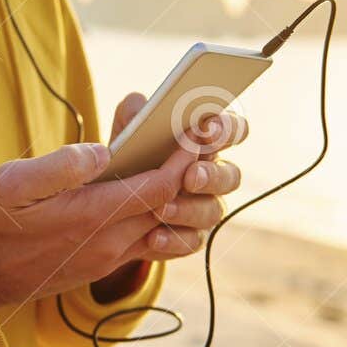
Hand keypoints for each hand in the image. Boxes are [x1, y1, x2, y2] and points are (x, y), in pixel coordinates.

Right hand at [0, 131, 202, 307]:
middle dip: (193, 171)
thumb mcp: (9, 184)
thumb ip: (59, 167)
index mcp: (89, 217)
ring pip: (166, 228)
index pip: (158, 187)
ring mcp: (108, 257)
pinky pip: (150, 242)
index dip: (183, 158)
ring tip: (189, 162)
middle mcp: (108, 243)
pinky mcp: (102, 264)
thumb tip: (103, 151)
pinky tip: (160, 192)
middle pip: (171, 206)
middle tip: (207, 137)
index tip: (196, 129)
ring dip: (184, 197)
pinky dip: (165, 216)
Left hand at [108, 91, 248, 254]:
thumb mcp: (127, 133)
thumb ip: (135, 115)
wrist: (111, 200)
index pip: (234, 130)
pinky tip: (153, 237)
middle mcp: (214, 176)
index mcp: (207, 143)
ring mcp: (205, 208)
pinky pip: (191, 242)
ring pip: (213, 212)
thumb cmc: (130, 156)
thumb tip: (140, 105)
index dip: (228, 130)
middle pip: (232, 177)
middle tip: (190, 176)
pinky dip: (173, 240)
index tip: (208, 130)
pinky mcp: (190, 237)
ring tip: (161, 209)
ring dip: (188, 210)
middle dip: (211, 177)